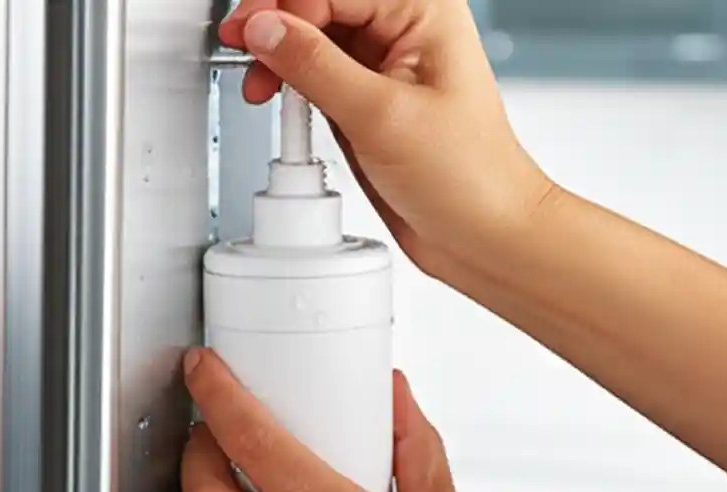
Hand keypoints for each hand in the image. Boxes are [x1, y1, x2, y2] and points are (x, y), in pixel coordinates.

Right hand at [217, 0, 551, 273]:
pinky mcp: (369, 96)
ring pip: (314, 33)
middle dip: (277, 20)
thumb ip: (316, 67)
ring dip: (280, 51)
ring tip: (260, 83)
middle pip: (320, 1)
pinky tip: (279, 97)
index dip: (285, 5)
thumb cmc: (469, 176)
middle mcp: (406, 27)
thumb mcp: (381, 116)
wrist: (484, 234)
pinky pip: (318, 70)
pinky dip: (292, 80)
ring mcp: (386, 61)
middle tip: (242, 46)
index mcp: (424, 8)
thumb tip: (265, 29)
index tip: (251, 34)